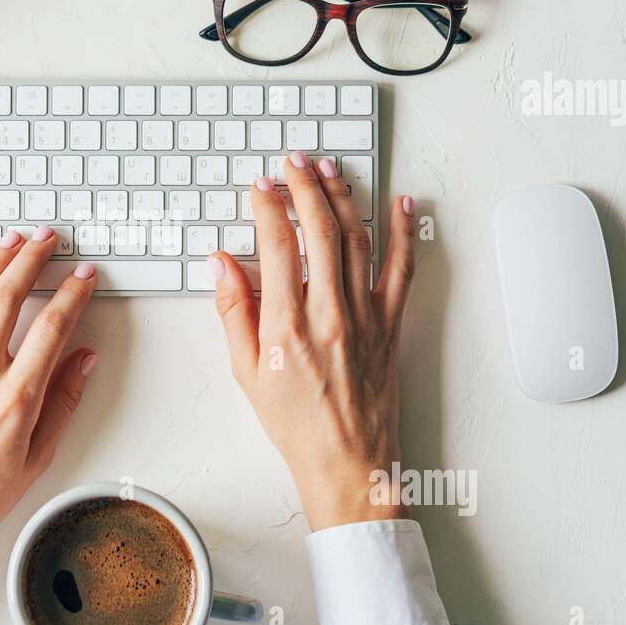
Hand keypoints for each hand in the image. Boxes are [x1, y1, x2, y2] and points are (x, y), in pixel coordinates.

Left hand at [0, 228, 97, 576]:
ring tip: (10, 239)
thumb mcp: (38, 458)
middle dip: (31, 261)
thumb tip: (85, 358)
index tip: (84, 274)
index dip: (72, 294)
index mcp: (17, 400)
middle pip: (7, 301)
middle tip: (48, 238)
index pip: (51, 329)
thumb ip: (63, 402)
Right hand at [210, 152, 416, 529]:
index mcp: (287, 326)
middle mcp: (330, 314)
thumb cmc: (296, 424)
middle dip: (306, 186)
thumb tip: (221, 264)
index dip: (268, 206)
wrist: (349, 462)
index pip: (277, 245)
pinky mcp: (391, 324)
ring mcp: (366, 316)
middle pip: (320, 230)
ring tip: (331, 170)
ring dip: (345, 197)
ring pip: (359, 239)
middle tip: (294, 163)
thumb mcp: (245, 371)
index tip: (261, 187)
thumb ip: (233, 311)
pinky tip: (402, 205)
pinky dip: (404, 232)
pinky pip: (401, 268)